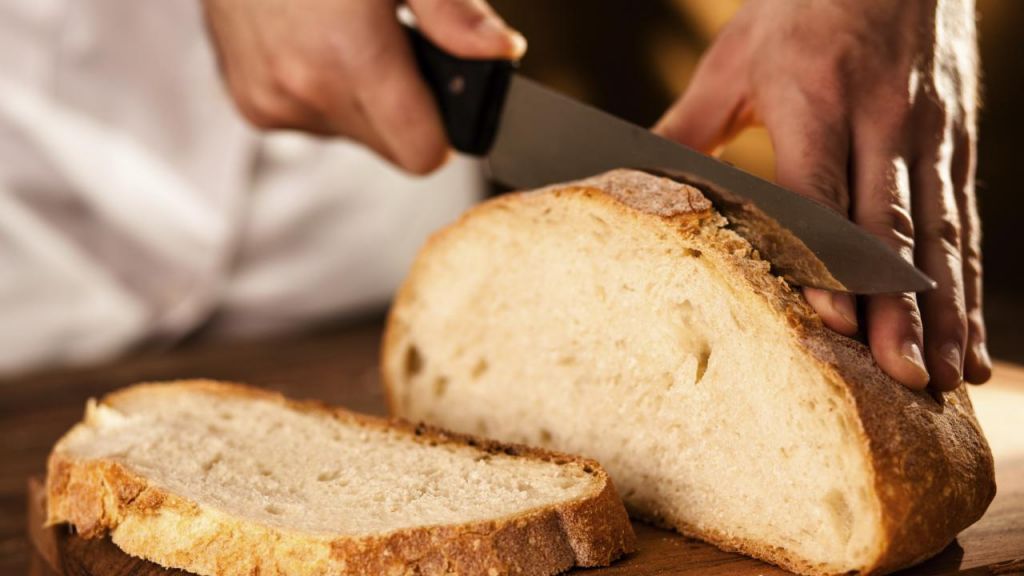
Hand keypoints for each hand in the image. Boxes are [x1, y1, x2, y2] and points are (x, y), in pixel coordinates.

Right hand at [201, 0, 525, 173]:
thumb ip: (453, 13)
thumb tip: (501, 52)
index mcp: (351, 59)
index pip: (421, 154)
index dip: (443, 129)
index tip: (442, 96)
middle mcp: (305, 91)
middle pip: (390, 147)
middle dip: (402, 107)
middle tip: (390, 43)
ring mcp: (272, 102)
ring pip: (352, 133)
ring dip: (359, 97)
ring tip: (343, 33)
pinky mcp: (251, 104)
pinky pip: (311, 121)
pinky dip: (320, 92)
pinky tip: (311, 42)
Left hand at [655, 0, 988, 390]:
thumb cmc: (800, 3)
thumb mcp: (734, 57)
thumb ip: (690, 125)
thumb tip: (630, 176)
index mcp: (816, 94)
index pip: (822, 190)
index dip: (830, 261)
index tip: (835, 323)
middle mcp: (882, 117)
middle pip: (890, 225)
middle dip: (898, 309)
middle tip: (901, 377)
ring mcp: (928, 131)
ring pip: (939, 234)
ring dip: (942, 312)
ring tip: (941, 378)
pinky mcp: (957, 141)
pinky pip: (963, 222)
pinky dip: (969, 286)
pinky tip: (966, 338)